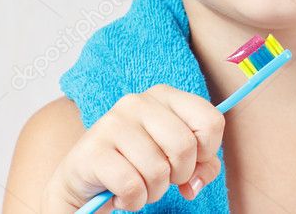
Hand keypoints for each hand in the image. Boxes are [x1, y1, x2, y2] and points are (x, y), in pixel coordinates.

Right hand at [40, 84, 224, 212]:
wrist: (84, 179)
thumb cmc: (136, 163)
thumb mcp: (175, 158)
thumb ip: (202, 164)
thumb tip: (198, 180)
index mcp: (164, 95)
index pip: (210, 121)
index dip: (207, 152)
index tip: (191, 162)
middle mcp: (138, 101)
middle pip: (185, 147)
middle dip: (179, 175)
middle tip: (162, 178)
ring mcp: (113, 122)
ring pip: (158, 170)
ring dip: (153, 191)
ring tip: (139, 185)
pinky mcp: (94, 150)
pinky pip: (132, 186)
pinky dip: (132, 201)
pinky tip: (120, 194)